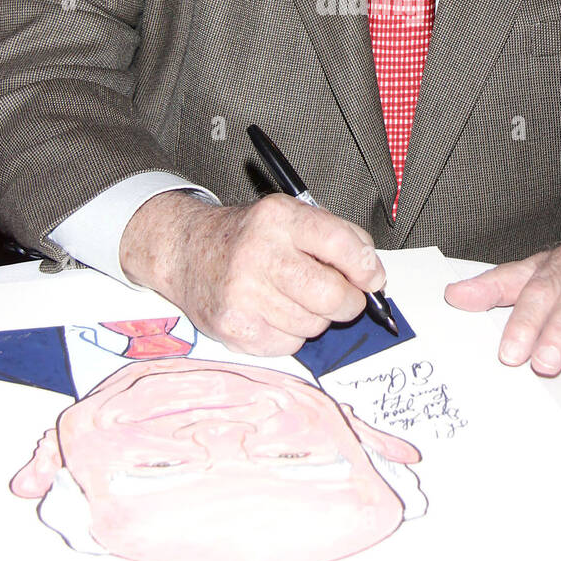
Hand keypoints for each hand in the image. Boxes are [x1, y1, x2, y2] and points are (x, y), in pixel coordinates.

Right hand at [119, 190, 384, 355]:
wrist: (186, 252)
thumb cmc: (249, 236)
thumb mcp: (291, 216)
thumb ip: (338, 239)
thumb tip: (374, 278)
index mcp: (279, 218)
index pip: (340, 243)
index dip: (366, 267)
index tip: (373, 279)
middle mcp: (258, 253)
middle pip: (331, 295)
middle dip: (349, 302)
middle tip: (344, 298)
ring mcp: (242, 293)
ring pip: (313, 325)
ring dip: (315, 318)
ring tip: (292, 297)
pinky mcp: (234, 327)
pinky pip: (289, 344)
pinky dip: (290, 334)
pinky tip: (271, 312)